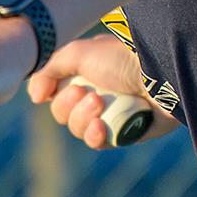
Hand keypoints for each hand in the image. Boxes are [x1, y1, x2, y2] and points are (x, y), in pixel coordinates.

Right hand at [27, 34, 175, 149]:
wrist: (161, 75)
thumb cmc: (122, 58)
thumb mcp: (79, 53)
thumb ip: (50, 69)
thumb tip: (35, 96)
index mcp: (86, 73)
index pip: (54, 92)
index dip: (50, 93)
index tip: (51, 88)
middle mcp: (96, 93)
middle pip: (62, 114)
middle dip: (69, 105)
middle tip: (87, 92)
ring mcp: (111, 115)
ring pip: (78, 130)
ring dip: (83, 118)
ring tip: (99, 103)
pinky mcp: (125, 133)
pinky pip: (98, 143)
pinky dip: (95, 135)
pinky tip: (102, 125)